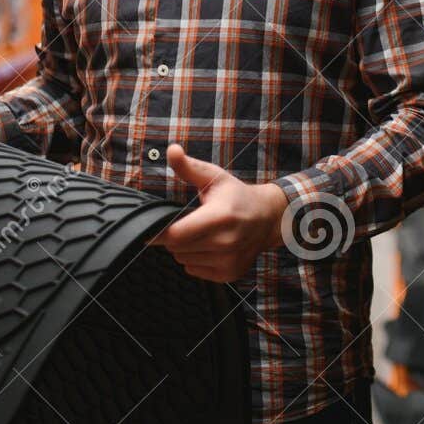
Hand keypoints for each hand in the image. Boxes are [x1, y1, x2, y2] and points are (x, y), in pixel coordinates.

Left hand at [153, 143, 289, 282]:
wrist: (267, 218)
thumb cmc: (236, 196)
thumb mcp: (214, 177)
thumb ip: (188, 167)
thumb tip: (172, 150)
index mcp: (220, 217)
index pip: (176, 235)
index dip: (160, 231)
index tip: (156, 225)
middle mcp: (226, 242)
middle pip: (176, 248)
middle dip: (175, 236)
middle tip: (189, 223)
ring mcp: (229, 260)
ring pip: (184, 260)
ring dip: (185, 249)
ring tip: (201, 233)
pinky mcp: (229, 273)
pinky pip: (194, 270)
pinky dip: (195, 260)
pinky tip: (209, 246)